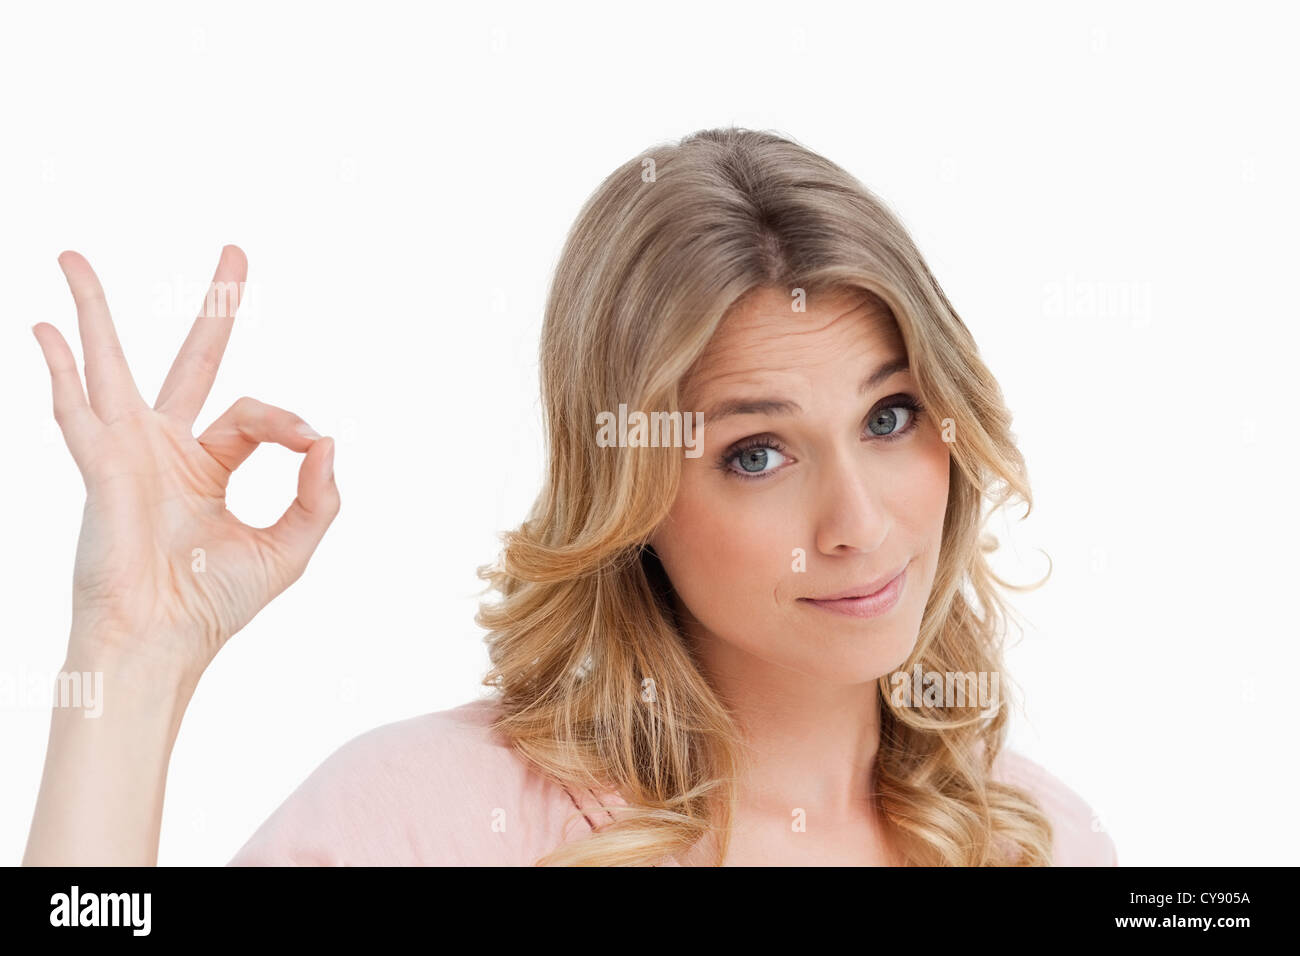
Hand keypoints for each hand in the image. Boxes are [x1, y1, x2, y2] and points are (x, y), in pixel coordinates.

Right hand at [32, 246, 339, 683]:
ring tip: (73, 256)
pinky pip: (76, 410)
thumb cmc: (213, 604)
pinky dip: (60, 370)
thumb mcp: (289, 547)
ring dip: (93, 312)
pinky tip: (45, 329)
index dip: (288, 422)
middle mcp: (165, 449)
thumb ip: (319, 496)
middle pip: (192, 360)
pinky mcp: (101, 468)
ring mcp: (127, 453)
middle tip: (237, 250)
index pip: (256, 416)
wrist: (160, 643)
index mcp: (207, 466)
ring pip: (112, 366)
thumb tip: (327, 439)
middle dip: (215, 308)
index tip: (311, 444)